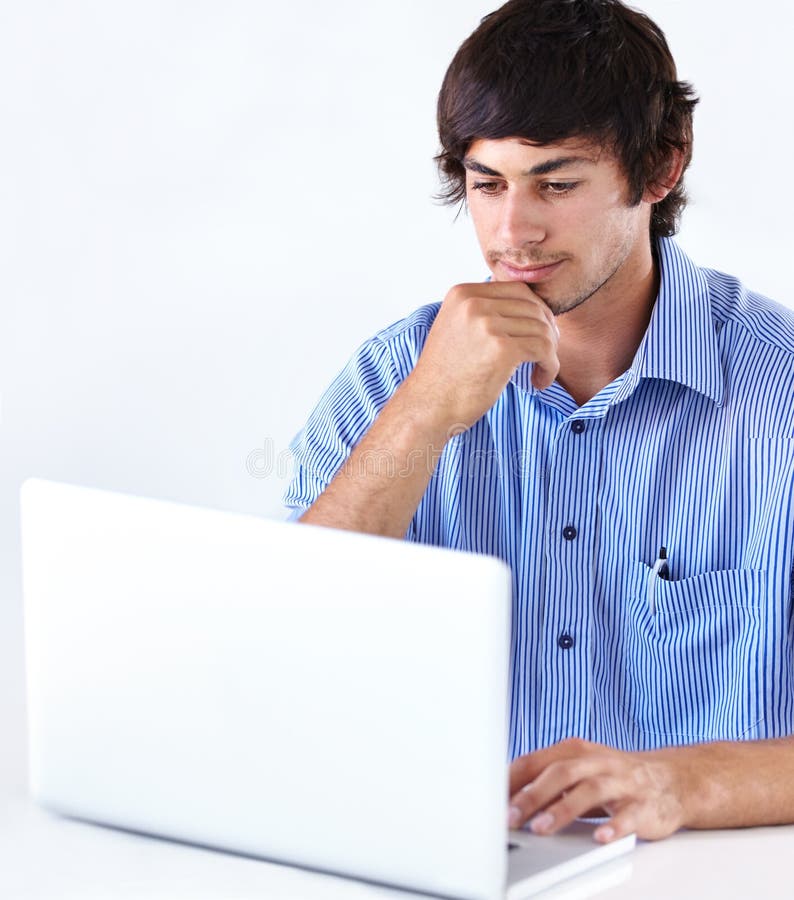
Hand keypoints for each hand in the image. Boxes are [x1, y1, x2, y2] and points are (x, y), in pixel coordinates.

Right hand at [404, 281, 559, 431]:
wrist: (428, 407)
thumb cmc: (445, 376)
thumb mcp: (455, 329)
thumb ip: (482, 312)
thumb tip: (528, 305)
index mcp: (462, 294)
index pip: (518, 289)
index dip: (537, 311)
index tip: (539, 334)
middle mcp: (474, 304)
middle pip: (534, 307)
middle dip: (548, 331)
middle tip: (545, 355)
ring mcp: (487, 325)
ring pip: (543, 330)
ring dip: (549, 353)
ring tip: (540, 372)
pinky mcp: (501, 349)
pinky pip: (544, 350)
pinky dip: (549, 367)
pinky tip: (539, 381)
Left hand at [508, 738, 689, 842]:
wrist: (671, 779)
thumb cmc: (613, 777)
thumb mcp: (579, 771)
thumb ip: (547, 782)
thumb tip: (506, 799)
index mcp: (575, 751)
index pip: (536, 760)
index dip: (513, 779)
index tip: (490, 798)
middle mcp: (597, 761)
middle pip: (560, 772)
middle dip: (532, 795)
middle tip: (510, 817)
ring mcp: (622, 781)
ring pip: (590, 790)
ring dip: (563, 809)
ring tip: (542, 828)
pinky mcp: (644, 805)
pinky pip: (628, 815)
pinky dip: (613, 827)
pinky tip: (600, 838)